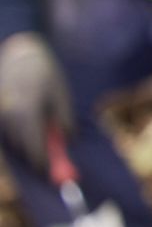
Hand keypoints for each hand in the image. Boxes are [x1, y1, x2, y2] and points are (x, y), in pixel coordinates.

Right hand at [0, 33, 72, 172]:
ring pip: (14, 139)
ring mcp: (1, 115)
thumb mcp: (61, 95)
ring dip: (27, 143)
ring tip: (41, 134)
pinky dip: (19, 134)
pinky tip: (28, 126)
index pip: (33, 145)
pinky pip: (8, 131)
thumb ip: (63, 120)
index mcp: (29, 111)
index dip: (42, 161)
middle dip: (34, 156)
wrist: (20, 55)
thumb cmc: (45, 74)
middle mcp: (10, 116)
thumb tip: (69, 143)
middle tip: (48, 164)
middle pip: (21, 146)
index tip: (50, 172)